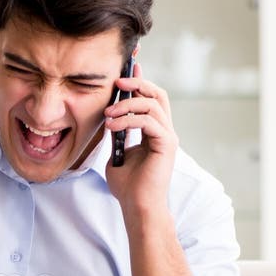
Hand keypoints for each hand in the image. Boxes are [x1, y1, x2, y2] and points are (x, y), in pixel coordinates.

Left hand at [103, 60, 178, 218]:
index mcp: (154, 132)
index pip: (150, 99)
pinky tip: (113, 125)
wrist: (136, 206)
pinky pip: (149, 121)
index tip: (128, 68)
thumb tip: (109, 120)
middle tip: (116, 83)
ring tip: (108, 114)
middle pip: (158, 94)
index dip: (140, 82)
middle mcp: (164, 131)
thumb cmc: (127, 187)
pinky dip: (129, 120)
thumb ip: (116, 136)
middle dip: (137, 84)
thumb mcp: (116, 155)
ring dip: (128, 104)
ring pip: (153, 105)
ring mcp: (167, 137)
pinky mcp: (166, 145)